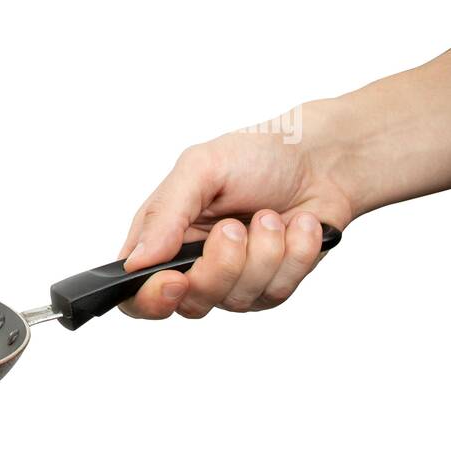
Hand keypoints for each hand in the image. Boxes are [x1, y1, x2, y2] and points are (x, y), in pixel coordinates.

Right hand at [118, 101, 355, 318]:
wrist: (322, 156)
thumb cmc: (257, 154)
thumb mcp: (200, 167)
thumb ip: (163, 215)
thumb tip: (137, 261)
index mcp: (160, 238)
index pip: (134, 292)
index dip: (150, 299)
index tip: (177, 280)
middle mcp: (192, 265)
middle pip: (190, 303)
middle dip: (221, 266)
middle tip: (235, 226)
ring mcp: (233, 280)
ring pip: (238, 300)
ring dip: (263, 251)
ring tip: (269, 215)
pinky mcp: (271, 285)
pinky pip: (277, 291)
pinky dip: (293, 253)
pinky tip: (296, 226)